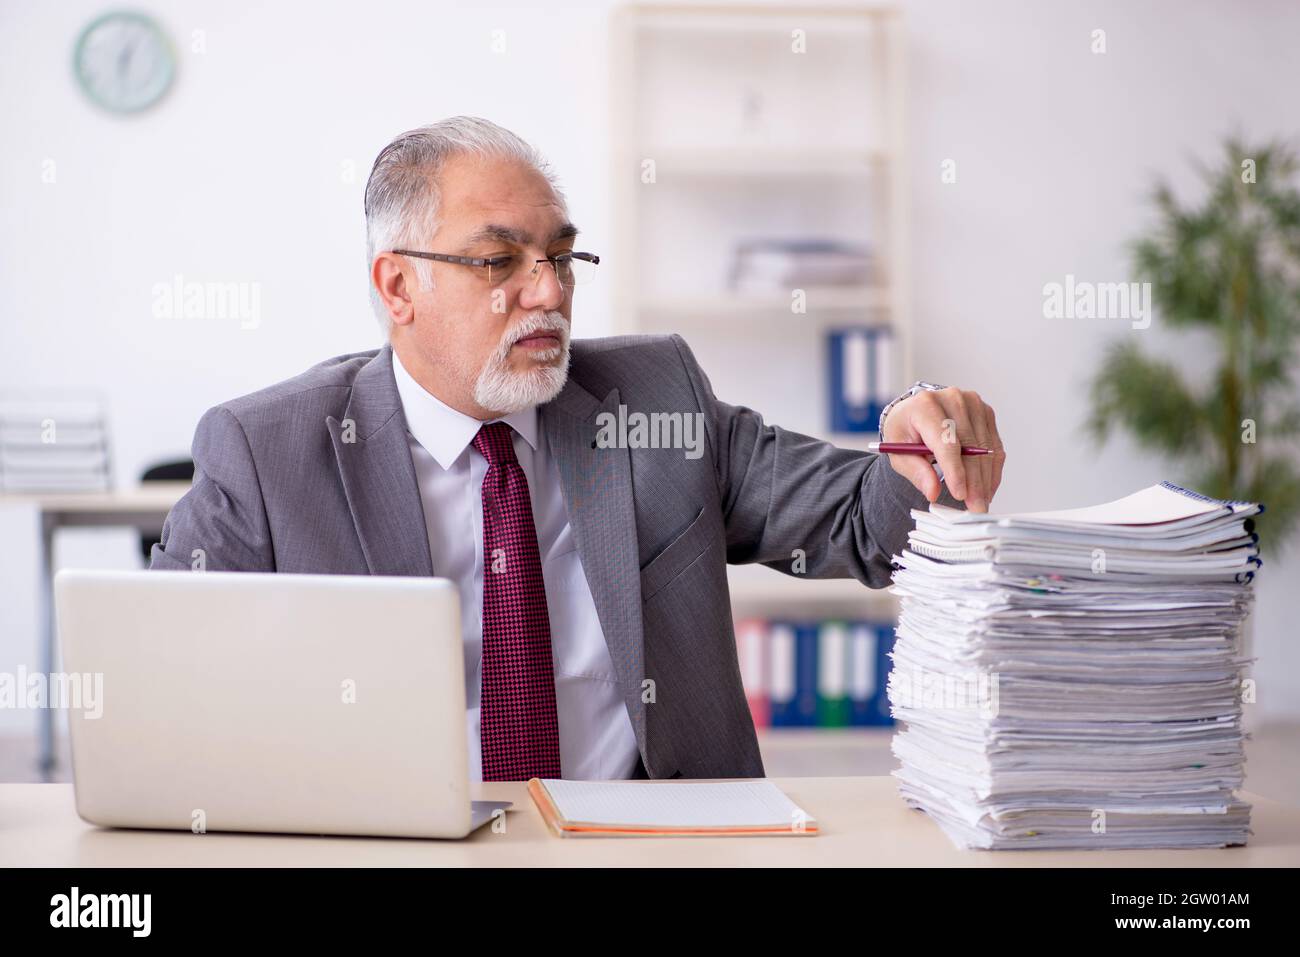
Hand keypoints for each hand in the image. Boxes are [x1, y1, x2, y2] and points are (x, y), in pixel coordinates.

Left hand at [881, 387, 1005, 511]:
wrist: (915, 412)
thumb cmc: (905, 431)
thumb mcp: (898, 452)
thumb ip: (915, 471)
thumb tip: (932, 491)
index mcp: (925, 404)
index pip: (946, 441)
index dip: (955, 470)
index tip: (960, 494)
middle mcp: (952, 398)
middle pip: (970, 447)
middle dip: (974, 482)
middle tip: (975, 508)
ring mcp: (973, 404)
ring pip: (986, 449)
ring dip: (985, 480)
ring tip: (980, 503)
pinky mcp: (986, 413)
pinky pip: (994, 447)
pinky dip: (991, 471)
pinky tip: (987, 489)